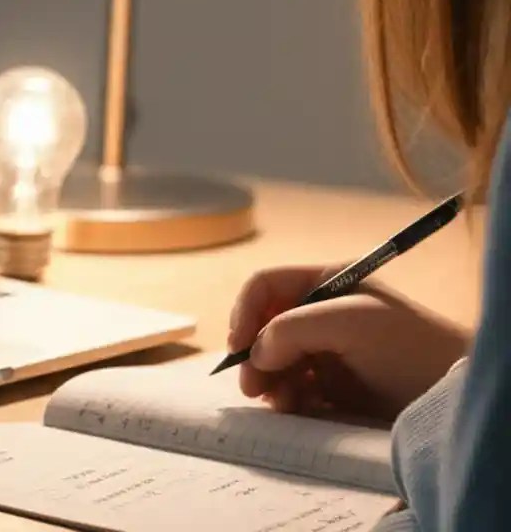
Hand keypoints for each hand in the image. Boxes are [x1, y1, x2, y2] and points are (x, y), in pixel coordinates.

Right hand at [227, 266, 469, 421]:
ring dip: (267, 379)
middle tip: (252, 386)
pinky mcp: (332, 385)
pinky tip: (293, 407)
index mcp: (325, 283)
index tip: (239, 346)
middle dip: (253, 354)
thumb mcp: (347, 321)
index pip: (264, 286)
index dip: (245, 311)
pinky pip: (291, 386)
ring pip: (273, 360)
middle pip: (263, 326)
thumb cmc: (405, 346)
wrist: (450, 393)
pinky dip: (284, 397)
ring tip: (278, 400)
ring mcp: (326, 349)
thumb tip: (255, 353)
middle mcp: (320, 313)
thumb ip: (291, 328)